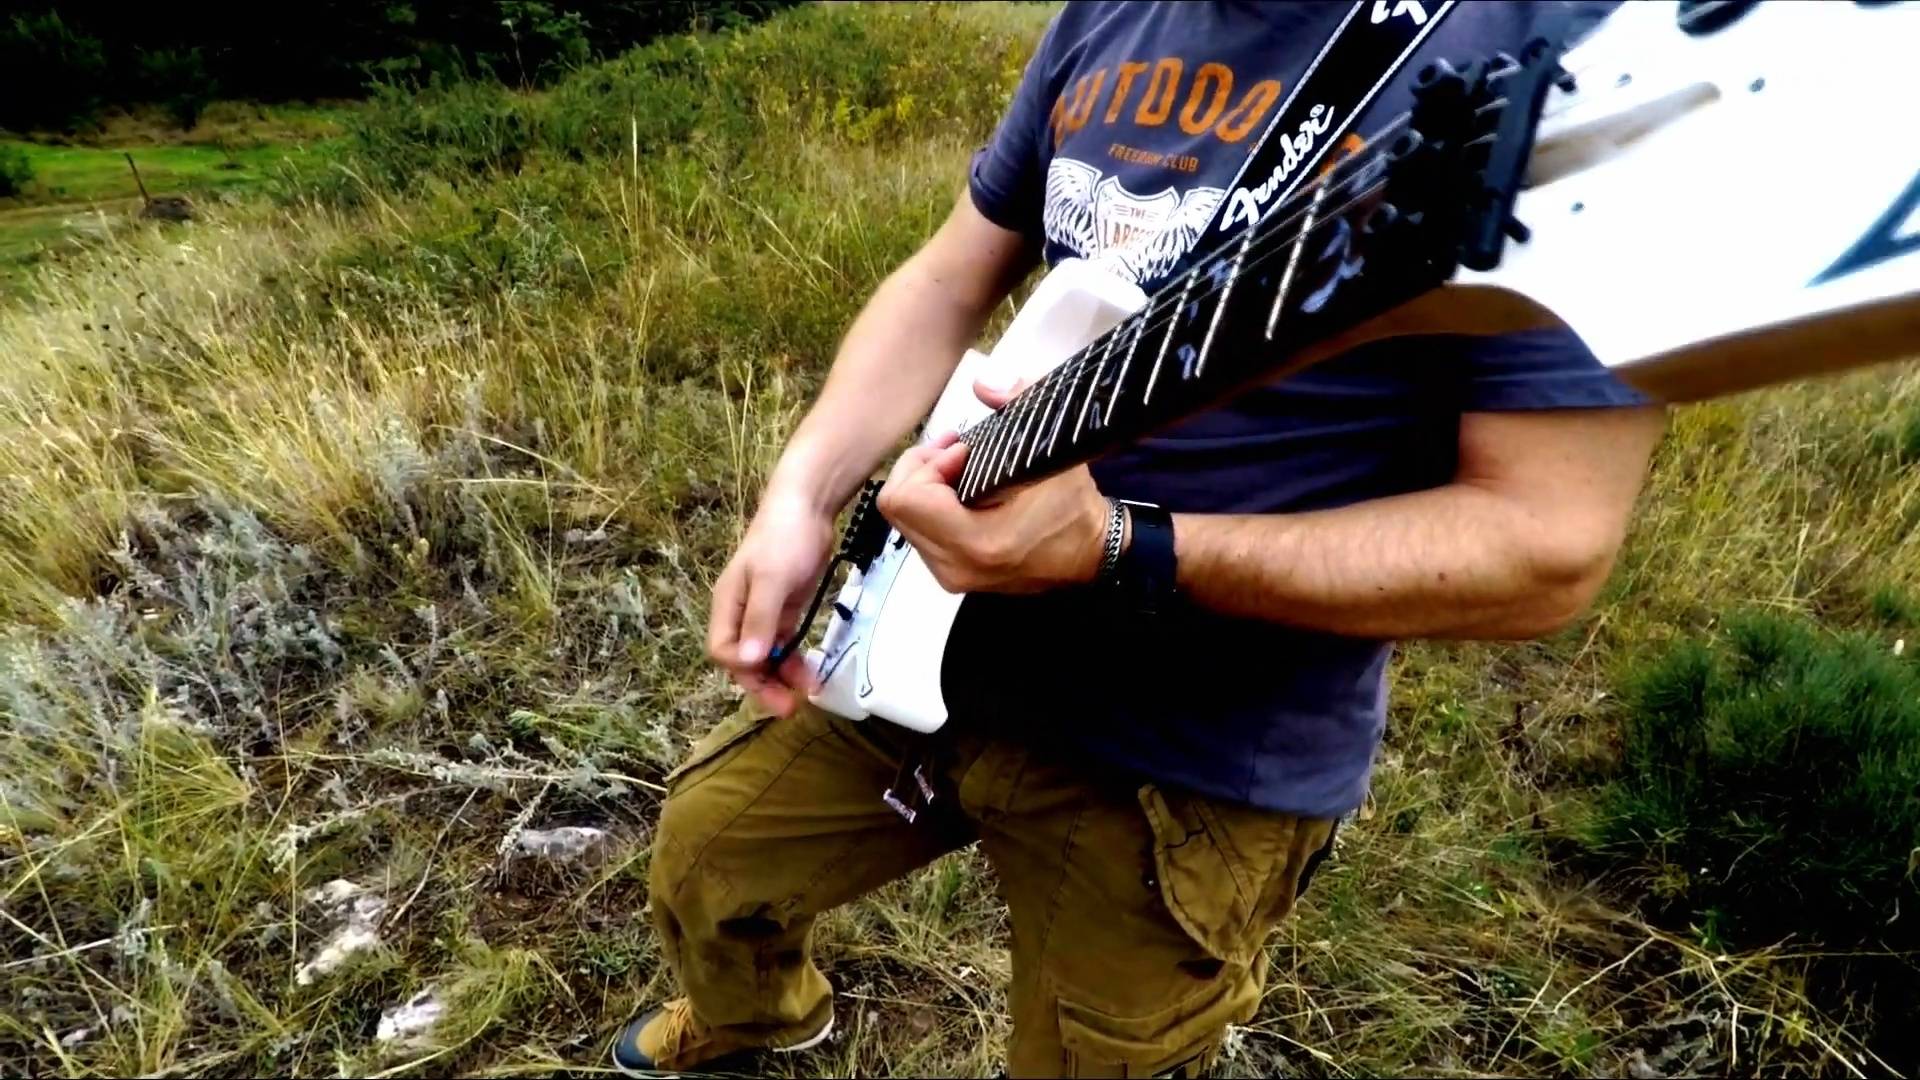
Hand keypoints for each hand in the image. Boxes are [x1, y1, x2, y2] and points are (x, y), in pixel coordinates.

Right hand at [707, 490, 832, 716]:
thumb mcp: (772, 579)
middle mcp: (742, 613)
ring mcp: (764, 612)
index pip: (723, 650)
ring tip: (808, 690)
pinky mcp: (786, 608)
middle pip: (744, 660)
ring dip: (783, 676)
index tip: (770, 672)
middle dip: (764, 683)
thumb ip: (761, 620)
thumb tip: (750, 661)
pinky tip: (811, 671)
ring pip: (767, 656)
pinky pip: (785, 644)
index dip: (743, 668)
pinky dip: (795, 659)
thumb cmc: (784, 539)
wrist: (808, 506)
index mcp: (728, 604)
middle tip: (790, 706)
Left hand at [875, 377, 1109, 594]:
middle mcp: (956, 566)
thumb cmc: (1073, 506)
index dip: (928, 463)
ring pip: (903, 520)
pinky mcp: (952, 574)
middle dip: (920, 470)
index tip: (963, 449)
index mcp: (977, 542)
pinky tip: (959, 488)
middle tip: (953, 449)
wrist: (1092, 553)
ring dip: (923, 486)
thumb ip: (1020, 403)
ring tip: (957, 465)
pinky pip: (919, 532)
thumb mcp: (1053, 447)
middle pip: (898, 508)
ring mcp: (951, 575)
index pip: (908, 499)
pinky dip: (931, 506)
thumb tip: (983, 385)